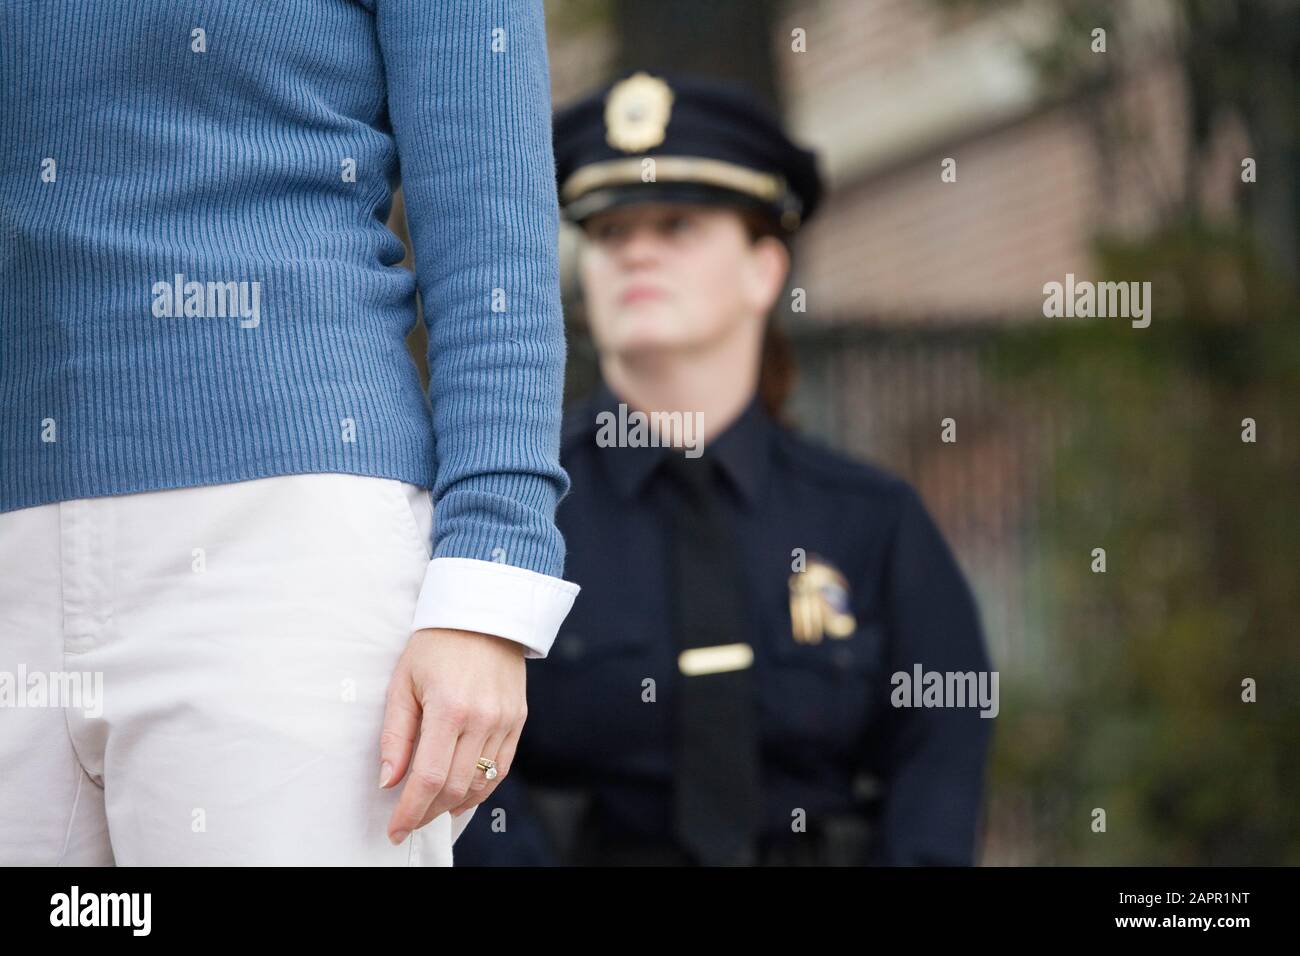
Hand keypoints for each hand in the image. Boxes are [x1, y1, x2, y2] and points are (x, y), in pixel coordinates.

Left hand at [378, 626, 526, 843]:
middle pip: (456, 788)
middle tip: (408, 820)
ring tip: (432, 809)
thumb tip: (389, 781)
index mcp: (449, 708)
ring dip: (454, 804)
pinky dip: (482, 789)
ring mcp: (505, 720)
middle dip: (428, 813)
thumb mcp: (403, 682)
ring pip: (482, 784)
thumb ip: (395, 735)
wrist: (484, 612)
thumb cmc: (436, 644)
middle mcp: (482, 718)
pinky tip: (462, 795)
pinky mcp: (518, 719)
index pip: (429, 777)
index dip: (410, 811)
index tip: (395, 830)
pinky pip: (502, 768)